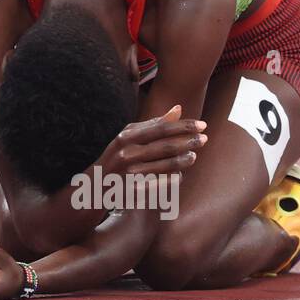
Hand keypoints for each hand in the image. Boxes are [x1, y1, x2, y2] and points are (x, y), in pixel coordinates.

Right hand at [93, 104, 207, 179]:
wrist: (96, 186)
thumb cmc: (117, 156)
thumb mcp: (130, 136)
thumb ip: (154, 124)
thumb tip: (178, 108)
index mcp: (127, 137)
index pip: (162, 128)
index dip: (184, 126)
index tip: (202, 125)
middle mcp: (127, 154)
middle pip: (167, 147)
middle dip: (189, 142)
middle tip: (204, 139)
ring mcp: (131, 174)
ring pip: (167, 166)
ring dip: (184, 160)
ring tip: (194, 156)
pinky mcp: (135, 190)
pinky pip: (162, 183)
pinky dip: (174, 177)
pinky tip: (181, 174)